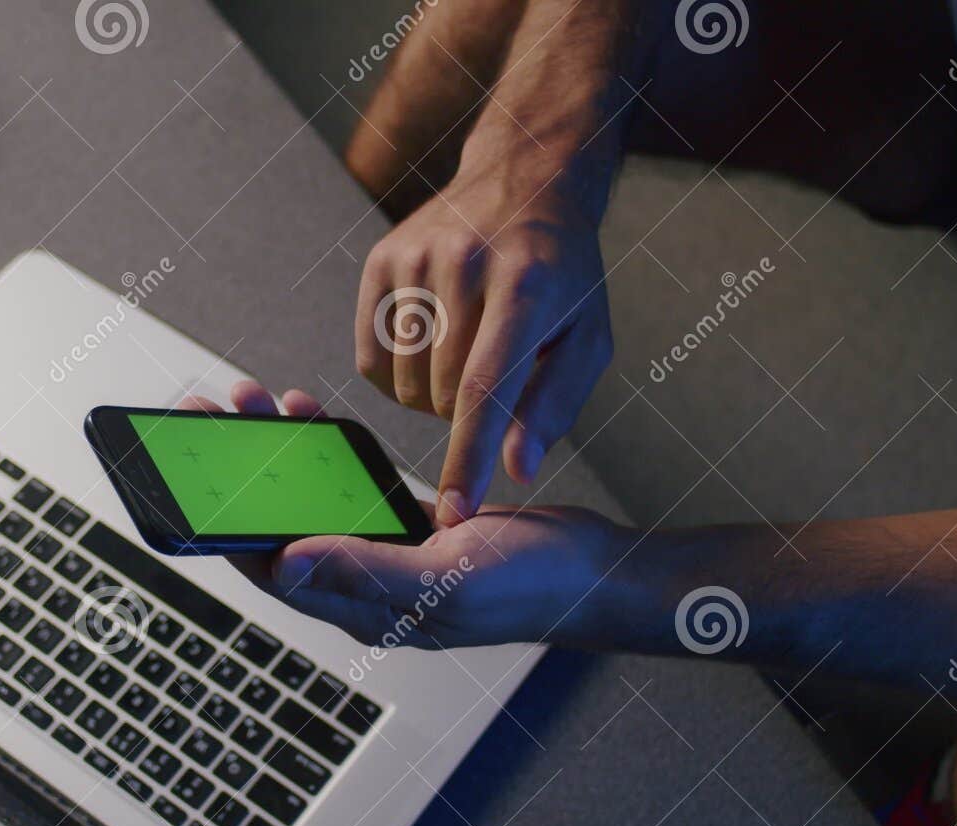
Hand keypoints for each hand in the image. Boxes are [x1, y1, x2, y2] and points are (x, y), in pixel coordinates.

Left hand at [178, 382, 624, 648]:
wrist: (594, 573)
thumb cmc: (531, 587)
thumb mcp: (444, 579)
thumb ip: (364, 570)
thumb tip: (283, 561)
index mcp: (359, 607)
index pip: (267, 565)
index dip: (220, 520)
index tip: (187, 468)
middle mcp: (360, 586)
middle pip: (276, 526)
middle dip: (237, 471)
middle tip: (208, 413)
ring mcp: (382, 557)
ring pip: (308, 503)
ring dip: (278, 455)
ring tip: (256, 402)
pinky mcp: (406, 530)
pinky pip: (346, 491)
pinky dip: (324, 454)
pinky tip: (311, 421)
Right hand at [356, 139, 613, 527]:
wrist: (526, 180)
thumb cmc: (563, 274)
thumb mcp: (586, 337)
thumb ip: (554, 406)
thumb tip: (515, 467)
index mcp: (526, 287)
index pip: (484, 392)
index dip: (467, 460)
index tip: (454, 514)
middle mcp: (464, 265)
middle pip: (441, 396)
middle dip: (464, 417)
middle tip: (492, 384)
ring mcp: (415, 258)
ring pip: (401, 384)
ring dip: (430, 398)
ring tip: (463, 359)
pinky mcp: (380, 259)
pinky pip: (370, 359)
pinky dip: (397, 374)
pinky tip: (429, 346)